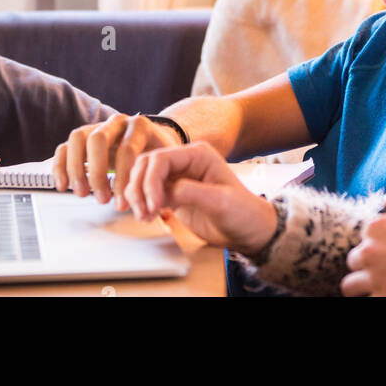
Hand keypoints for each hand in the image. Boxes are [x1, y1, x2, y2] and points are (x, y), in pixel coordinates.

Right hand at [52, 113, 181, 208]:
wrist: (153, 141)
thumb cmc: (159, 156)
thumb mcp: (165, 164)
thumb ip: (158, 180)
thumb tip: (150, 206)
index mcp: (140, 126)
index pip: (126, 150)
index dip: (123, 179)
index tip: (122, 203)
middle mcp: (116, 122)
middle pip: (98, 139)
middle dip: (97, 173)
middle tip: (101, 199)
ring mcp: (97, 127)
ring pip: (77, 138)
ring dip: (76, 168)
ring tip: (82, 194)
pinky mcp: (83, 138)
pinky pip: (65, 147)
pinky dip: (60, 166)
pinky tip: (63, 185)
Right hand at [123, 142, 277, 254]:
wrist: (248, 231)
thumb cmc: (242, 212)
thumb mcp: (221, 202)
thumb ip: (193, 192)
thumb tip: (166, 190)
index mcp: (198, 154)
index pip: (161, 159)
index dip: (151, 181)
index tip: (154, 204)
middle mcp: (185, 162)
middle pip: (146, 165)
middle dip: (139, 188)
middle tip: (143, 212)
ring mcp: (177, 177)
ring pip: (143, 178)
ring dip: (137, 196)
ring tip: (144, 217)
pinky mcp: (172, 194)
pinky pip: (147, 193)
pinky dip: (141, 204)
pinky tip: (146, 217)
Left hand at [341, 181, 385, 296]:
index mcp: (376, 227)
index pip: (366, 236)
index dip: (381, 241)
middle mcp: (370, 254)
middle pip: (355, 261)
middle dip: (369, 263)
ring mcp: (377, 281)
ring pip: (351, 287)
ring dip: (362, 285)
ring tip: (381, 285)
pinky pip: (368, 302)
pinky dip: (378, 297)